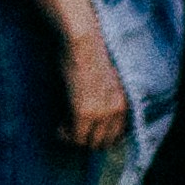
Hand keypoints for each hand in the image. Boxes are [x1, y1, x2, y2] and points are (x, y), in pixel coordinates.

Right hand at [56, 23, 132, 154]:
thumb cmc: (90, 52)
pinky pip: (75, 136)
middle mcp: (117, 111)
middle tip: (75, 133)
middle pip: (105, 142)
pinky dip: (65, 136)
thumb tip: (94, 106)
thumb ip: (105, 97)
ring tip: (65, 131)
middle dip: (89, 140)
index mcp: (125, 102)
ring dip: (76, 139)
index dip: (102, 136)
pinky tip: (59, 129)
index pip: (119, 134)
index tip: (90, 132)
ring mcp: (101, 113)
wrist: (83, 42)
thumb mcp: (107, 80)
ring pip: (89, 142)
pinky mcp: (83, 112)